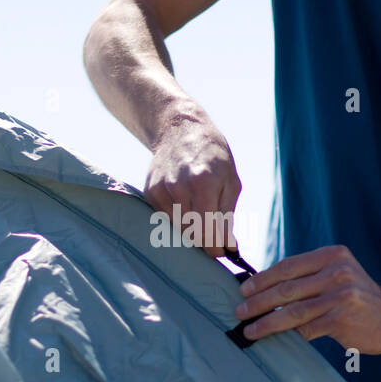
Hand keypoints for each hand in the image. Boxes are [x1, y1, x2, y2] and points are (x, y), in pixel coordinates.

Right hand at [144, 116, 241, 257]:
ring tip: (200, 216)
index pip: (207, 232)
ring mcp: (161, 190)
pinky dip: (177, 219)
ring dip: (190, 230)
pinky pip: (164, 219)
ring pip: (176, 229)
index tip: (220, 252)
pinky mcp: (150, 192)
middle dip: (204, 241)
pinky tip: (185, 204)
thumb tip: (228, 247)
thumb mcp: (231, 181)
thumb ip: (228, 215)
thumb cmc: (213, 156)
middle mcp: (179, 188)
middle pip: (191, 234)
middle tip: (213, 237)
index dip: (214, 249)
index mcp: (204, 183)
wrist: (180, 129)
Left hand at [233, 244, 380, 353]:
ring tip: (250, 330)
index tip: (243, 290)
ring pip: (293, 311)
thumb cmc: (356, 299)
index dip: (262, 279)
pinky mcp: (342, 318)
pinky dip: (288, 336)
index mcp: (332, 255)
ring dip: (267, 322)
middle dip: (258, 302)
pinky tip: (274, 340)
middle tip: (240, 311)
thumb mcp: (337, 275)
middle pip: (287, 288)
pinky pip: (307, 329)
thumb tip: (263, 288)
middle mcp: (337, 271)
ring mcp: (341, 294)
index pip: (288, 266)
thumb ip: (308, 277)